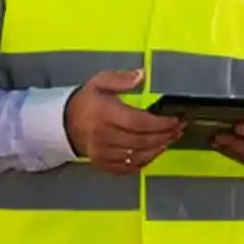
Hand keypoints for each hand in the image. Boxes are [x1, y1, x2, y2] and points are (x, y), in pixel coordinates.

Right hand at [64, 69, 184, 174]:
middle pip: (141, 141)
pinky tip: (155, 152)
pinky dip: (145, 161)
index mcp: (105, 113)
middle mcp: (103, 136)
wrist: (64, 123)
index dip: (160, 123)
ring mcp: (102, 153)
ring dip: (159, 148)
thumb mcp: (100, 82)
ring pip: (137, 156)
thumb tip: (141, 75)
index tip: (176, 119)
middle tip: (179, 128)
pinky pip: (128, 168)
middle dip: (165, 136)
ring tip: (172, 138)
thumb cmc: (87, 101)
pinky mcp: (102, 164)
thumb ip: (121, 79)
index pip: (138, 122)